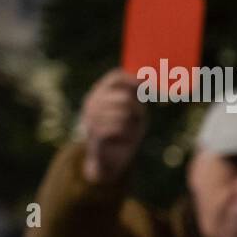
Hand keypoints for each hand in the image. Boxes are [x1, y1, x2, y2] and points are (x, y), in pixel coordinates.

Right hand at [78, 69, 146, 183]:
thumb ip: (135, 96)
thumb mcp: (133, 112)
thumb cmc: (124, 132)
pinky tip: (120, 137)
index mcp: (99, 93)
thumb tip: (143, 78)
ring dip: (131, 123)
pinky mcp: (95, 133)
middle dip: (136, 109)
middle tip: (135, 119)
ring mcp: (91, 117)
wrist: (110, 160)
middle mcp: (92, 102)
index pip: (115, 76)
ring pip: (123, 112)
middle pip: (123, 97)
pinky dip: (125, 132)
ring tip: (125, 129)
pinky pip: (118, 126)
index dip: (133, 79)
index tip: (145, 86)